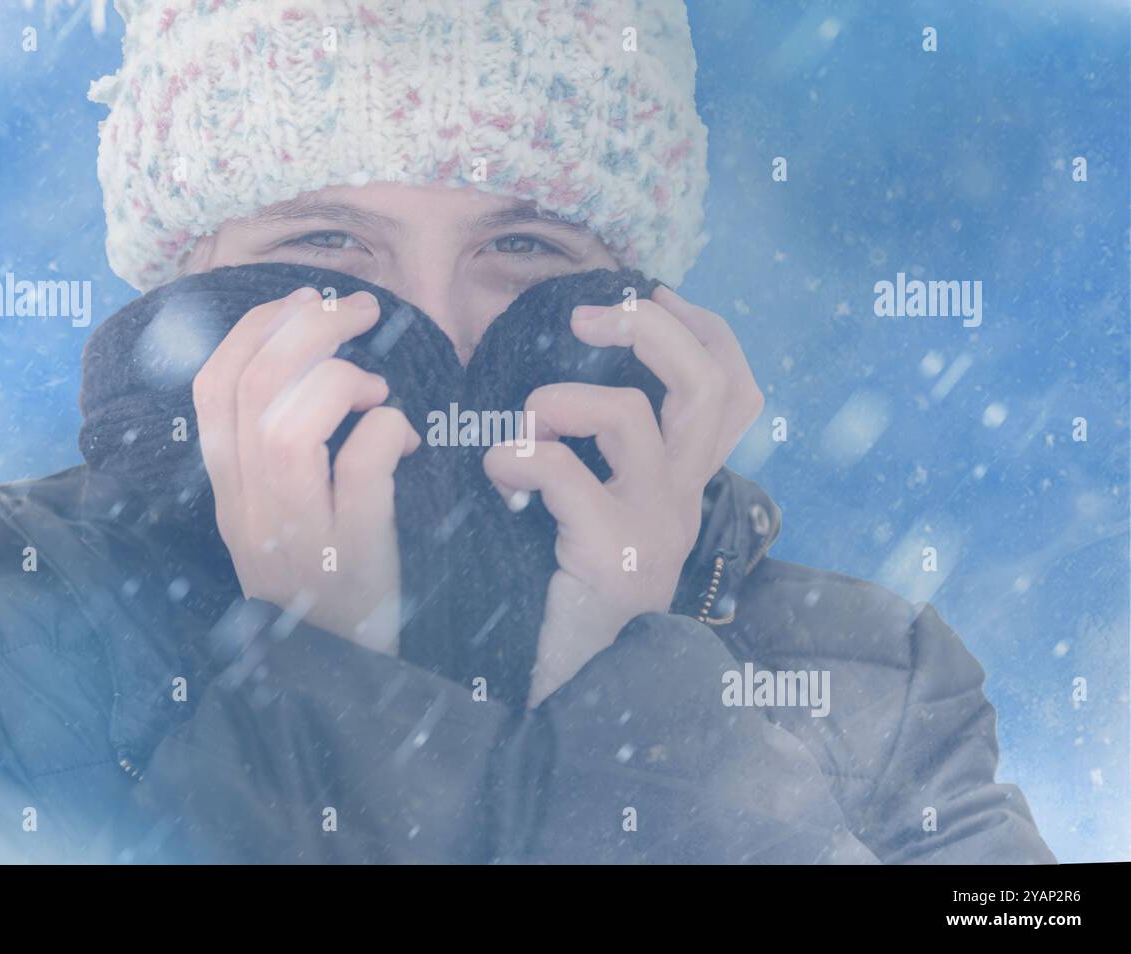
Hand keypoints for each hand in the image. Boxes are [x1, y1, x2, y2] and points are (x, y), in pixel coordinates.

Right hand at [192, 286, 420, 654]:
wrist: (344, 681)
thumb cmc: (324, 587)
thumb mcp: (278, 522)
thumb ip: (276, 455)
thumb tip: (310, 362)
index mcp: (229, 495)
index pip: (211, 389)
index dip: (254, 329)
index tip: (302, 304)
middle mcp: (249, 512)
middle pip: (252, 389)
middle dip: (305, 329)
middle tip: (357, 311)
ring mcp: (295, 536)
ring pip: (289, 424)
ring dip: (339, 379)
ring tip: (376, 386)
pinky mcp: (350, 556)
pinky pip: (360, 467)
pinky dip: (386, 430)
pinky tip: (403, 436)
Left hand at [483, 286, 762, 706]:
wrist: (581, 688)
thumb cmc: (578, 593)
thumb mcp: (610, 517)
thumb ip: (609, 461)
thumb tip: (562, 388)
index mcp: (686, 483)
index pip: (735, 390)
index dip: (703, 330)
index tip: (653, 296)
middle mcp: (684, 499)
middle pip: (709, 385)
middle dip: (652, 328)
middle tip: (588, 317)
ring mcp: (654, 527)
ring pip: (634, 418)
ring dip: (564, 399)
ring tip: (525, 420)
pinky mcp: (610, 554)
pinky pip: (566, 474)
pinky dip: (521, 456)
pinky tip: (500, 472)